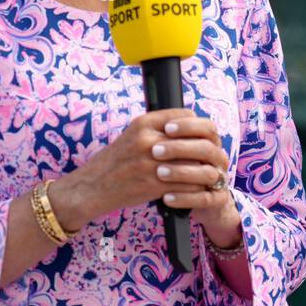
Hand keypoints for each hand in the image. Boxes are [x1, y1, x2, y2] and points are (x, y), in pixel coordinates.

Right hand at [49, 109, 231, 233]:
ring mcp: (151, 163)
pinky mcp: (153, 184)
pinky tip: (197, 189)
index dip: (198, 127)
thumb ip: (158, 129)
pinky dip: (195, 188)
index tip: (203, 137)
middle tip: (214, 157)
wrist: (91, 187)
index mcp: (144, 123)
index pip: (186, 116)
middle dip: (207, 150)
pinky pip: (186, 184)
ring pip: (194, 163)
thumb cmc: (115, 162)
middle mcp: (148, 139)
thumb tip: (189, 127)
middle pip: (195, 139)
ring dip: (205, 171)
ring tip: (209, 174)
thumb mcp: (133, 136)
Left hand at [154, 115, 240, 247]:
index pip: (207, 127)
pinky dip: (184, 197)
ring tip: (158, 173)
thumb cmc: (177, 170)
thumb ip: (170, 137)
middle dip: (181, 148)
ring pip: (207, 173)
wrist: (192, 202)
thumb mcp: (173, 152)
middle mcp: (218, 159)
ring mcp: (220, 179)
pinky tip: (166, 196)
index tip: (166, 128)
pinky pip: (204, 199)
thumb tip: (158, 120)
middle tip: (155, 151)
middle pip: (207, 148)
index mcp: (210, 143)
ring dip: (182, 172)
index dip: (189, 126)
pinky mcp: (217, 200)